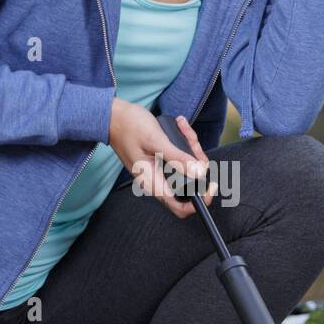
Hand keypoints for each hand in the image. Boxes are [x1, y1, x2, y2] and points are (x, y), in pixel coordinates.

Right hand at [108, 100, 216, 219]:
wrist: (113, 116)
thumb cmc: (129, 127)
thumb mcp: (156, 141)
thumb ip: (178, 159)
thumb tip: (200, 173)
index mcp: (153, 183)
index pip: (181, 207)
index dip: (200, 202)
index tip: (210, 184)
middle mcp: (157, 181)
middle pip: (189, 184)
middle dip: (198, 164)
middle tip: (193, 143)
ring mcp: (159, 171)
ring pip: (187, 168)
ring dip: (191, 148)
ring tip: (183, 128)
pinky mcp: (161, 161)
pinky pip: (180, 157)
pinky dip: (184, 142)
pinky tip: (179, 126)